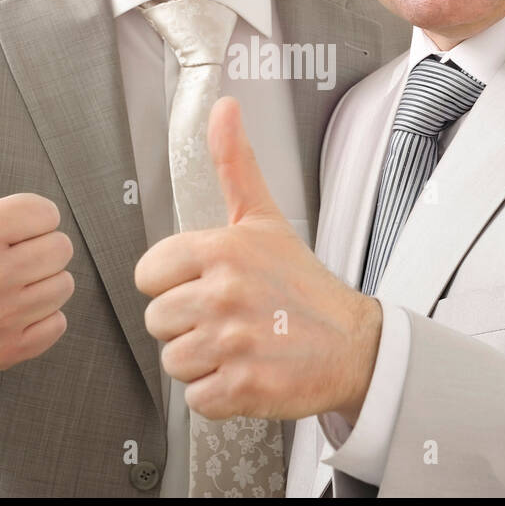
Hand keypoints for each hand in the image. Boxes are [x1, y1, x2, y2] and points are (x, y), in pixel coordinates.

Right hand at [0, 81, 74, 371]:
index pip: (47, 213)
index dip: (28, 219)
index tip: (2, 228)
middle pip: (60, 249)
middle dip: (37, 249)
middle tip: (6, 256)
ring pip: (63, 286)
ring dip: (42, 283)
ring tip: (8, 282)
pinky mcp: (5, 350)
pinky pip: (58, 323)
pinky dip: (41, 318)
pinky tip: (10, 311)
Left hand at [135, 96, 380, 422]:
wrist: (356, 346)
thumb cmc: (305, 287)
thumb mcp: (265, 218)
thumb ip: (234, 164)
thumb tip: (223, 108)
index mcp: (222, 249)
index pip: (148, 275)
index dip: (174, 284)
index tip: (206, 285)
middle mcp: (223, 294)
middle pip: (157, 322)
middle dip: (188, 325)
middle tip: (229, 319)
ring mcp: (232, 342)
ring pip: (173, 361)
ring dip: (202, 361)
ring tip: (239, 345)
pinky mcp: (242, 386)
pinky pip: (196, 397)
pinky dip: (218, 394)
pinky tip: (246, 372)